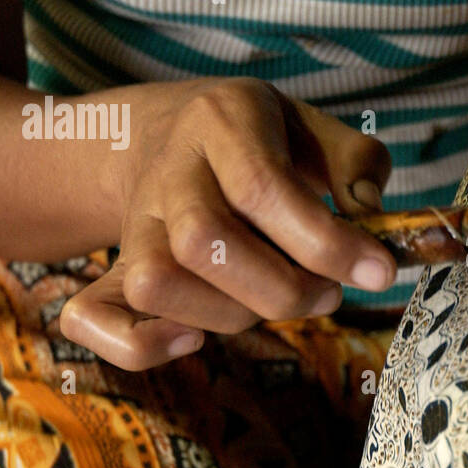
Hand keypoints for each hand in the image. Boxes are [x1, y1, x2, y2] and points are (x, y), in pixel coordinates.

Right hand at [59, 78, 394, 370]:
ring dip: (230, 316)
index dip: (325, 241)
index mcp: (222, 122)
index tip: (378, 271)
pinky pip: (90, 317)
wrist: (155, 132)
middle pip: (204, 243)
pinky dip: (139, 346)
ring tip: (278, 303)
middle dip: (285, 288)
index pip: (262, 187)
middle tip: (328, 292)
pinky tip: (192, 340)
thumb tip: (369, 212)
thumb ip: (356, 160)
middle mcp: (168, 171)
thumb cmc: (255, 140)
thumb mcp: (310, 124)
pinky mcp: (109, 270)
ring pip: (155, 282)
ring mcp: (132, 223)